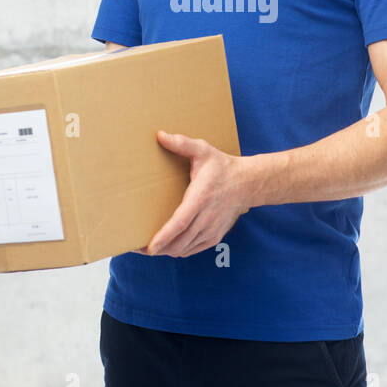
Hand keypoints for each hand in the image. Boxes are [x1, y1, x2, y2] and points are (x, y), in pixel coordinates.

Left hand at [138, 130, 254, 257]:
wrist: (248, 183)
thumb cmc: (222, 167)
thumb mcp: (203, 150)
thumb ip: (181, 143)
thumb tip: (160, 135)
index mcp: (200, 198)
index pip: (180, 222)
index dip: (164, 237)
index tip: (149, 247)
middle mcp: (206, 218)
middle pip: (179, 242)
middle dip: (157, 249)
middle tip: (138, 248)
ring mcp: (211, 230)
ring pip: (184, 249)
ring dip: (166, 251)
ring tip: (149, 248)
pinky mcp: (215, 237)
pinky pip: (192, 250)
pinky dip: (178, 250)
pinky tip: (168, 246)